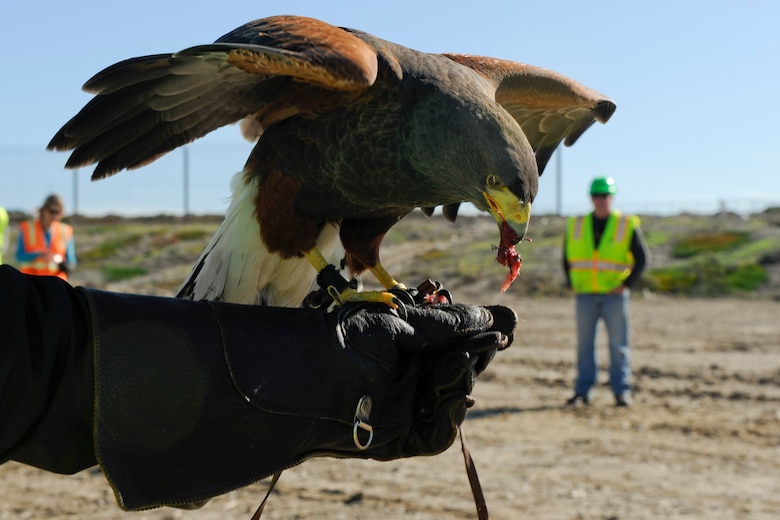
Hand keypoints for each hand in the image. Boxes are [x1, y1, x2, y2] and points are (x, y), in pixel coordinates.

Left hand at [331, 302, 515, 457]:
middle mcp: (413, 376)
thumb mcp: (400, 321)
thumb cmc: (344, 338)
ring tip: (462, 358)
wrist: (304, 372)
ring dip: (464, 377)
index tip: (509, 321)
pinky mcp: (402, 438)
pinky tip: (453, 393)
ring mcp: (409, 407)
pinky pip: (438, 432)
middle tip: (495, 338)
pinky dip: (451, 414)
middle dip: (478, 353)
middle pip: (463, 368)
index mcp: (411, 346)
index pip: (457, 342)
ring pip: (455, 398)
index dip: (482, 333)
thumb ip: (444, 325)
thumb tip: (490, 316)